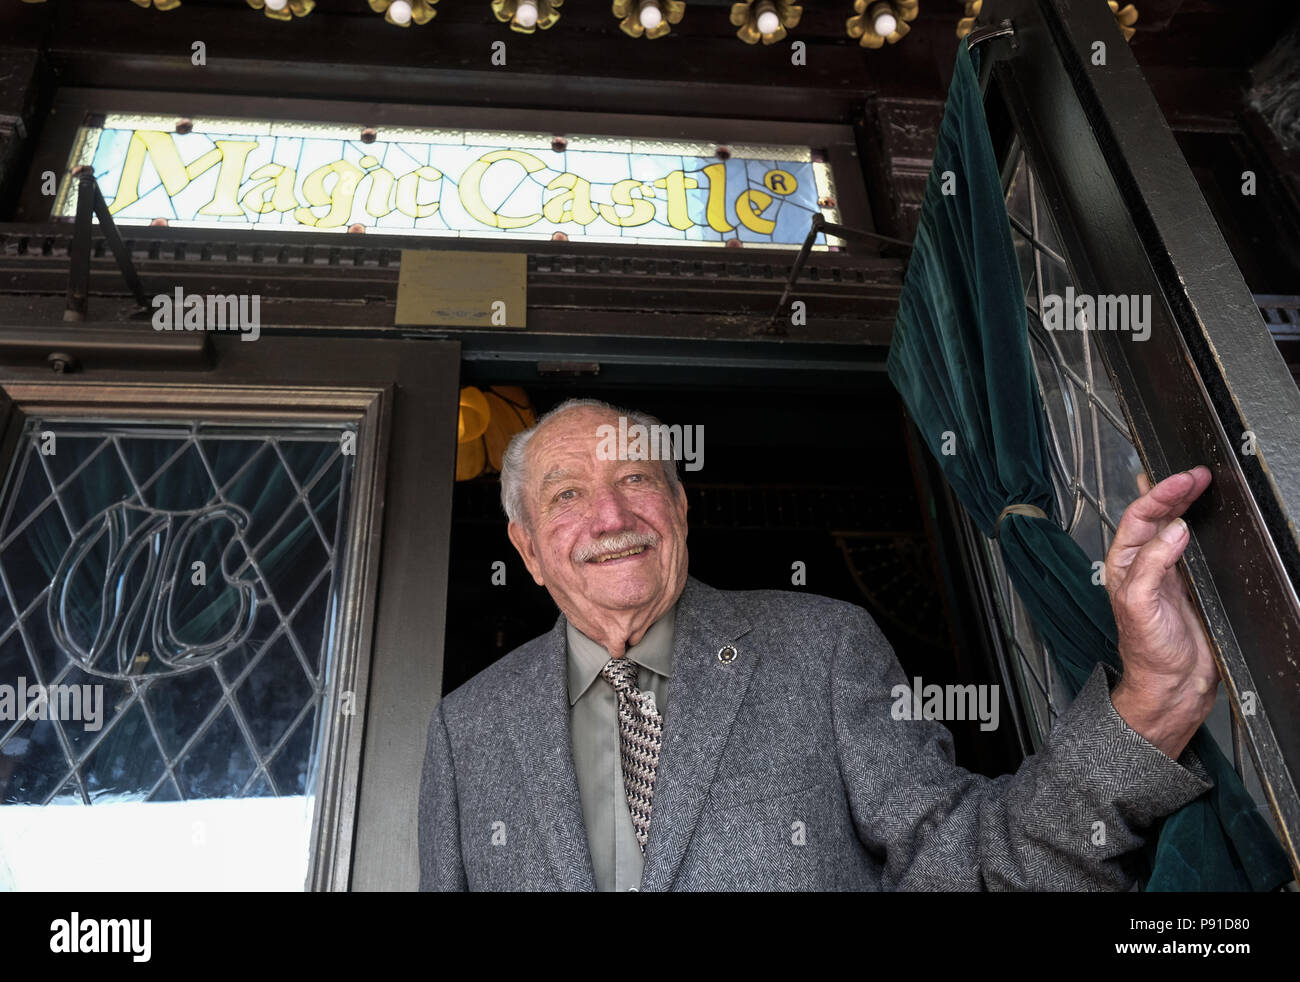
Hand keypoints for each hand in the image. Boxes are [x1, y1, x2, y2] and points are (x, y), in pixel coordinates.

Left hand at [1104, 465, 1218, 758]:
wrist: (1172, 686)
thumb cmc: (1147, 653)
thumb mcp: (1139, 605)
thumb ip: (1152, 566)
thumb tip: (1172, 530)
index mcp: (1124, 566)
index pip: (1138, 519)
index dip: (1159, 495)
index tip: (1182, 480)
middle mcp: (1143, 566)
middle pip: (1156, 517)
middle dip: (1174, 491)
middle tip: (1197, 474)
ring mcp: (1167, 574)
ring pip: (1174, 528)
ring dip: (1185, 504)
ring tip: (1199, 482)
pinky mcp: (1189, 585)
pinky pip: (1192, 547)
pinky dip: (1199, 527)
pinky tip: (1203, 515)